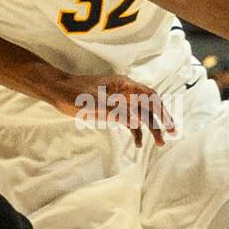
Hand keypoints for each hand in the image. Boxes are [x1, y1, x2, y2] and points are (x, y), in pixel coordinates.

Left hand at [52, 73, 175, 146]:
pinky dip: (135, 131)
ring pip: (141, 114)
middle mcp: (125, 92)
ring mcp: (119, 101)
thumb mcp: (94, 103)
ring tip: (159, 143)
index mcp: (124, 85)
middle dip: (160, 120)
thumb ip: (116, 112)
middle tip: (170, 135)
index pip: (149, 96)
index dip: (161, 110)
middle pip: (149, 106)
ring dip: (150, 128)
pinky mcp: (113, 110)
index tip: (168, 123)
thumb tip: (137, 121)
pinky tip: (138, 143)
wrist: (58, 91)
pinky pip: (129, 121)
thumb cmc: (74, 93)